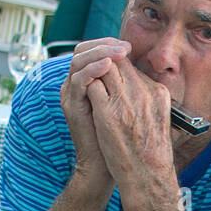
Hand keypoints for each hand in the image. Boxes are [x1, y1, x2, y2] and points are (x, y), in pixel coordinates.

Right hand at [60, 38, 130, 189]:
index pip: (93, 50)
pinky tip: (108, 67)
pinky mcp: (71, 105)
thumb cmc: (118, 138)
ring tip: (120, 53)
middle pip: (83, 50)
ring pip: (79, 60)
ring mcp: (71, 94)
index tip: (129, 46)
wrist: (104, 166)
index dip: (109, 44)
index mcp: (87, 82)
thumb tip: (139, 67)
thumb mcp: (123, 105)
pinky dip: (93, 70)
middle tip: (125, 47)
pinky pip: (79, 79)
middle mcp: (76, 84)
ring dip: (101, 53)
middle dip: (105, 45)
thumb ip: (124, 85)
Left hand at [85, 56, 175, 185]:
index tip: (108, 73)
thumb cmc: (152, 153)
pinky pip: (91, 85)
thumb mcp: (159, 120)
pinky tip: (84, 97)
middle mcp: (143, 93)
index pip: (132, 66)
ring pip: (103, 69)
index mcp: (158, 93)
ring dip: (93, 74)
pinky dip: (86, 86)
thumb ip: (148, 100)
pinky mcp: (107, 113)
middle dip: (103, 63)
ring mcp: (125, 102)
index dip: (117, 66)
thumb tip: (137, 88)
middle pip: (117, 63)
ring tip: (88, 86)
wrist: (146, 177)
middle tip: (93, 73)